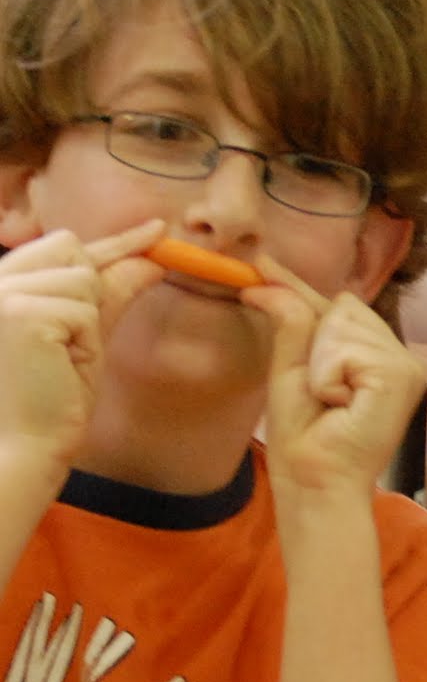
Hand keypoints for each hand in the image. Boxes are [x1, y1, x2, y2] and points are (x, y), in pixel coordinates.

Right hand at [0, 220, 164, 472]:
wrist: (24, 451)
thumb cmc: (48, 404)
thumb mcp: (83, 339)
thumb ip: (108, 295)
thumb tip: (152, 260)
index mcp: (1, 286)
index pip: (61, 245)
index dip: (114, 240)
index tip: (156, 229)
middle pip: (70, 246)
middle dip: (89, 287)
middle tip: (71, 343)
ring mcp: (2, 293)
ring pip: (83, 279)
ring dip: (86, 324)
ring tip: (58, 362)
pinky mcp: (20, 312)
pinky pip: (86, 309)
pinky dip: (85, 342)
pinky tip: (59, 368)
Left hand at [243, 263, 425, 507]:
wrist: (314, 483)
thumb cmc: (303, 437)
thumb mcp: (289, 369)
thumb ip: (289, 322)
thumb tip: (263, 278)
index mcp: (376, 353)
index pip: (339, 304)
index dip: (297, 286)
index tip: (262, 264)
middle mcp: (399, 354)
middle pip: (343, 308)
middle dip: (316, 343)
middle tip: (321, 393)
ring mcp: (407, 365)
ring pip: (343, 325)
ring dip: (321, 364)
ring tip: (333, 403)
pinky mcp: (401, 376)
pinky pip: (347, 349)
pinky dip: (329, 376)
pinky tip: (341, 405)